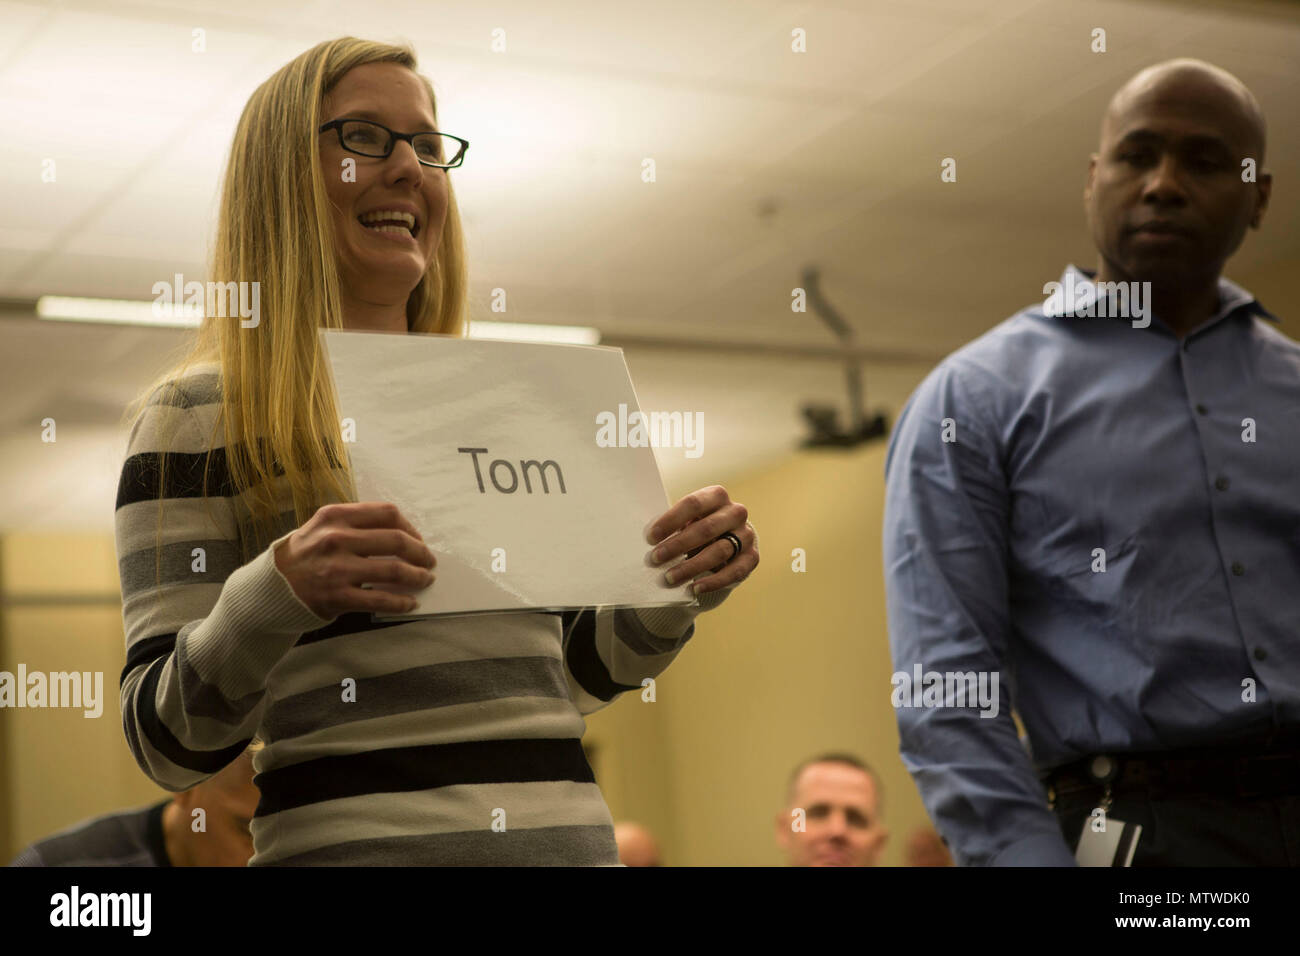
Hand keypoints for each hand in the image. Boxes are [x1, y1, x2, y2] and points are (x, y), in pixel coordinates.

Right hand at [273, 502, 435, 619]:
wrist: (270, 588)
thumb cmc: (304, 555)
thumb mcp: (322, 527)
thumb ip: (355, 523)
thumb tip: (401, 533)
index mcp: (335, 516)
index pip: (386, 513)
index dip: (410, 527)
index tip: (418, 538)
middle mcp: (336, 539)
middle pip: (396, 540)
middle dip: (420, 552)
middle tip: (429, 560)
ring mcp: (336, 569)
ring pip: (393, 570)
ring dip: (417, 576)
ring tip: (425, 580)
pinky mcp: (337, 597)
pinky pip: (380, 599)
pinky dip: (401, 602)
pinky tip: (410, 603)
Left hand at [646, 485, 757, 594]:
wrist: (727, 539)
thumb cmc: (697, 526)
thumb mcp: (687, 519)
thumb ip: (673, 526)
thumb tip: (650, 541)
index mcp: (717, 496)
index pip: (693, 504)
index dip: (671, 520)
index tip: (651, 537)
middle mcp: (736, 512)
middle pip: (706, 528)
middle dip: (678, 545)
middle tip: (656, 558)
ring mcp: (746, 535)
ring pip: (719, 551)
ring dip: (692, 566)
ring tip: (670, 577)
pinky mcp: (752, 557)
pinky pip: (734, 571)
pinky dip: (713, 582)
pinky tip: (695, 588)